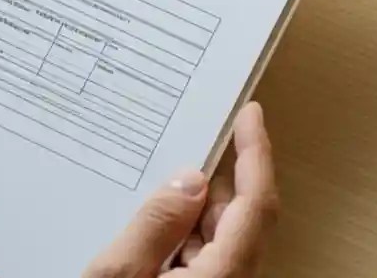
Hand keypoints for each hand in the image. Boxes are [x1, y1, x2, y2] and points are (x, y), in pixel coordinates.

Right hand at [85, 102, 277, 277]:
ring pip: (219, 240)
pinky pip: (205, 260)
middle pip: (237, 219)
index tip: (250, 114)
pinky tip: (145, 240)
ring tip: (146, 201)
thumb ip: (156, 226)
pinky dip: (182, 241)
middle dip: (209, 186)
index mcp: (222, 275)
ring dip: (190, 218)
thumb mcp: (120, 274)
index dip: (255, 154)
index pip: (256, 204)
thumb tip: (190, 179)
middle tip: (172, 154)